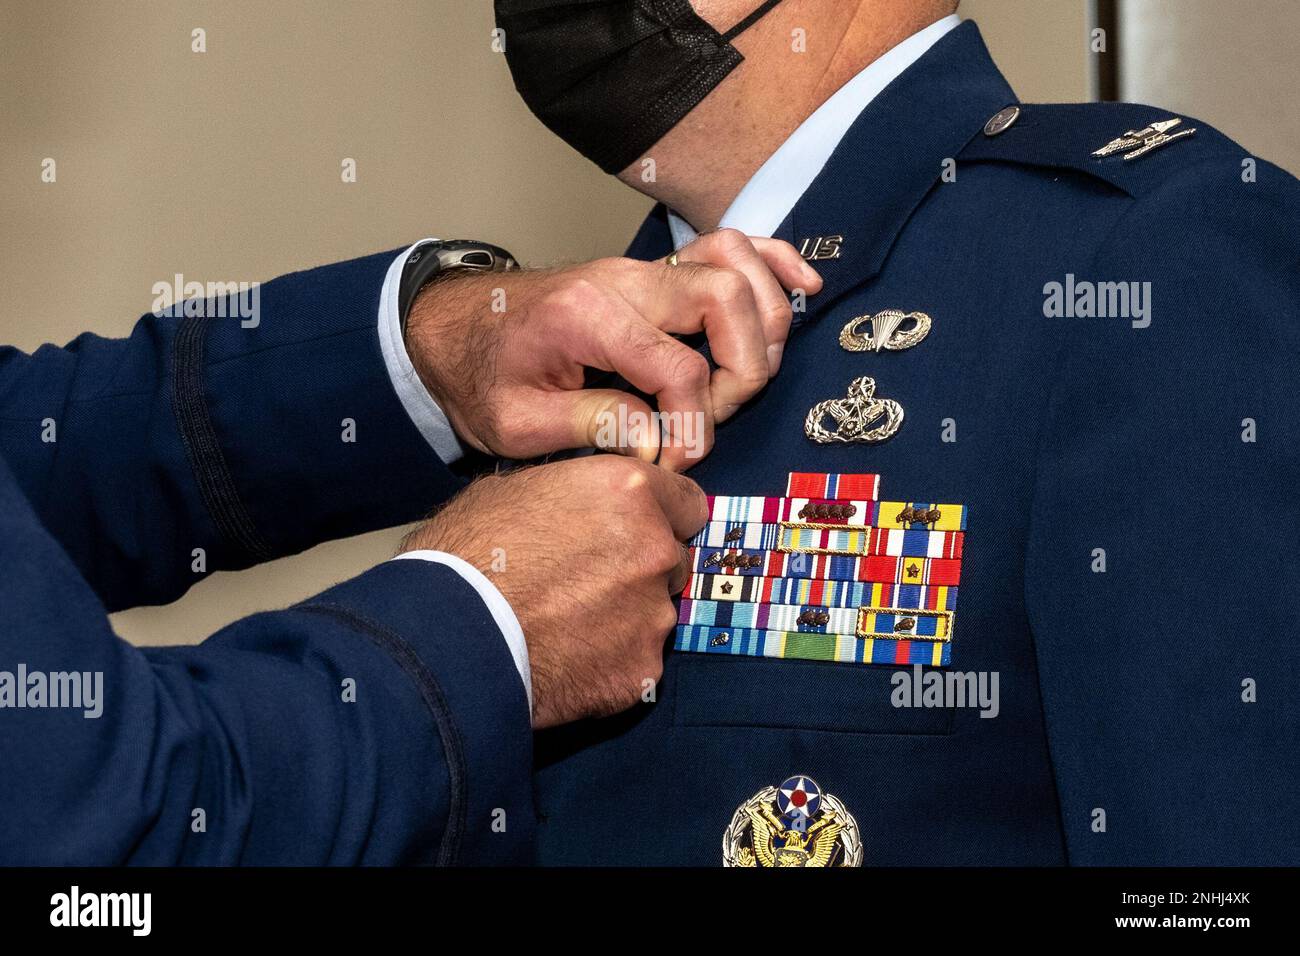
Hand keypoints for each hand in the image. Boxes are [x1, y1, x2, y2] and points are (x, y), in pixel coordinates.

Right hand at [401, 455, 707, 728]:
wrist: (446, 636)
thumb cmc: (467, 554)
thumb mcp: (517, 490)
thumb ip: (577, 495)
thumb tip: (585, 504)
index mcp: (630, 493)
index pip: (688, 503)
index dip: (662, 518)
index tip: (640, 532)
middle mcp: (655, 549)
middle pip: (672, 560)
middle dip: (640, 570)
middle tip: (586, 584)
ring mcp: (653, 615)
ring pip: (656, 614)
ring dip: (626, 619)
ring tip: (567, 627)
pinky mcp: (642, 671)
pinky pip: (638, 663)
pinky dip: (611, 663)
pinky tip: (567, 660)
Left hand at [404, 229, 820, 470]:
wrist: (453, 330)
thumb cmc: (482, 376)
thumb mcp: (518, 422)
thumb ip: (593, 427)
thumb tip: (663, 440)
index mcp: (587, 317)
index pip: (677, 368)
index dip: (693, 425)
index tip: (679, 459)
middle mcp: (623, 280)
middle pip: (723, 302)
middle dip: (742, 368)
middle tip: (717, 416)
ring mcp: (643, 268)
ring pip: (736, 265)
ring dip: (764, 320)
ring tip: (754, 372)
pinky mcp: (656, 271)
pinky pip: (728, 246)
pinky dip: (772, 262)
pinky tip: (802, 288)